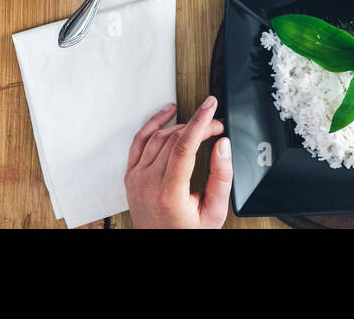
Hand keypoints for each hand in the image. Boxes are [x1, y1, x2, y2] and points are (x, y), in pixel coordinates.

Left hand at [125, 96, 231, 228]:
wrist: (162, 246)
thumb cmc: (188, 234)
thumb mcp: (213, 213)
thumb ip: (221, 178)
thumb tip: (223, 147)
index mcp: (169, 193)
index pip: (184, 146)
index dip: (200, 122)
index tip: (210, 107)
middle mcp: (148, 183)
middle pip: (174, 139)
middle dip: (198, 126)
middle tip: (216, 126)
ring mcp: (137, 178)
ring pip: (158, 136)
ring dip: (180, 126)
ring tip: (199, 124)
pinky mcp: (131, 175)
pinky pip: (139, 140)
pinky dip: (153, 123)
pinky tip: (167, 114)